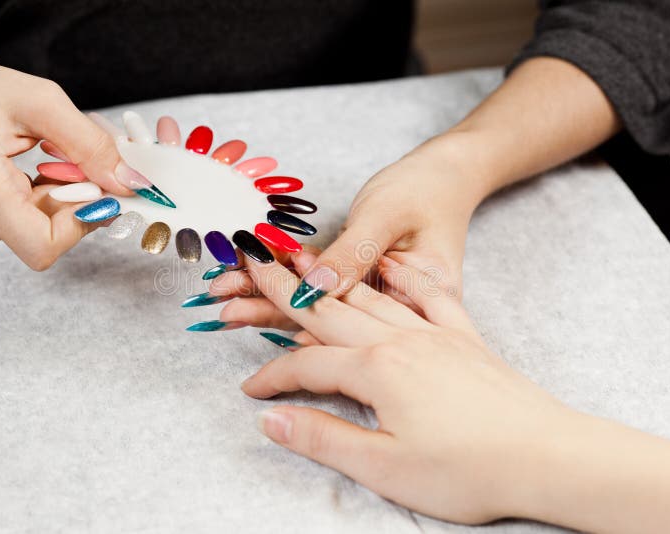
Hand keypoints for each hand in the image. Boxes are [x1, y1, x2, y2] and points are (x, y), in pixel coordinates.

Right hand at [0, 46, 141, 269]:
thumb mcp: (40, 101)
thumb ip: (89, 144)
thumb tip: (127, 184)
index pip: (43, 246)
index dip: (82, 223)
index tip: (101, 190)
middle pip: (49, 237)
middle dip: (79, 203)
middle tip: (80, 161)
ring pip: (44, 230)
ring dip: (65, 197)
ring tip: (53, 157)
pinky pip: (31, 221)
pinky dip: (49, 197)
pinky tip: (41, 167)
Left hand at [210, 140, 481, 328]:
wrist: (450, 174)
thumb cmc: (425, 188)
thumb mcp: (386, 216)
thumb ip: (351, 255)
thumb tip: (309, 292)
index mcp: (416, 301)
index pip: (341, 315)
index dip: (286, 310)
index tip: (239, 301)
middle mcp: (397, 311)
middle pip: (325, 316)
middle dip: (267, 307)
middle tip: (220, 301)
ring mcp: (381, 300)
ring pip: (319, 304)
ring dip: (270, 296)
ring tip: (225, 291)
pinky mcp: (366, 284)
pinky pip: (323, 287)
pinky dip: (288, 279)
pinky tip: (251, 276)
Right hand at [237, 252, 570, 523]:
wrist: (548, 456)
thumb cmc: (468, 471)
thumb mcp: (384, 466)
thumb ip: (323, 438)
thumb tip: (271, 421)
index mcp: (377, 370)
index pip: (307, 364)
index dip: (273, 375)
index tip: (250, 389)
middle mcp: (400, 340)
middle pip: (329, 309)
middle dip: (286, 289)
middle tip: (253, 262)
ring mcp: (434, 333)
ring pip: (370, 297)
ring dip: (331, 277)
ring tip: (303, 255)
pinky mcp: (463, 337)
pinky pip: (428, 294)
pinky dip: (403, 276)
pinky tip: (391, 263)